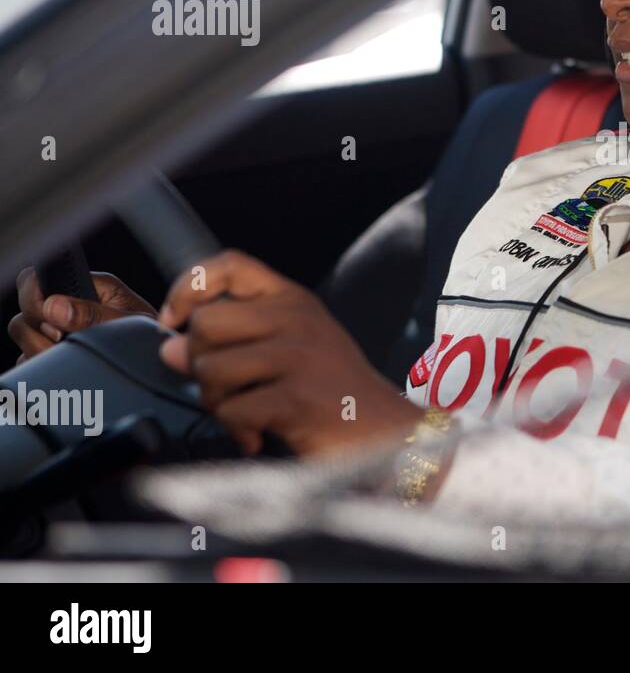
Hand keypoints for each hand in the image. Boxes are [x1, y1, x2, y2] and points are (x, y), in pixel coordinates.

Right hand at [9, 267, 156, 363]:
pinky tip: (63, 366)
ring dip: (39, 348)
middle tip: (64, 340)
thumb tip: (53, 306)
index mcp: (90, 286)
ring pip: (23, 334)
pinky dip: (41, 364)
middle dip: (39, 330)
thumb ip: (93, 315)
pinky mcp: (55, 351)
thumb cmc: (154, 337)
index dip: (35, 298)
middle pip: (26, 311)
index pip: (38, 279)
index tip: (54, 322)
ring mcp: (59, 329)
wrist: (163, 361)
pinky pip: (28, 357)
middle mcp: (70, 304)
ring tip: (68, 355)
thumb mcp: (131, 323)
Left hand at [157, 249, 420, 455]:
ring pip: (211, 369)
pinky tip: (257, 436)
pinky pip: (232, 410)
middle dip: (199, 363)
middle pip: (206, 323)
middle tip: (223, 389)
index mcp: (295, 301)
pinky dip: (237, 431)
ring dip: (217, 402)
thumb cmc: (335, 395)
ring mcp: (299, 356)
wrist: (387, 434)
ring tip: (244, 415)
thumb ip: (234, 342)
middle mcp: (297, 319)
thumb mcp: (291, 351)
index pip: (231, 266)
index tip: (176, 318)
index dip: (190, 286)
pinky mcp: (297, 397)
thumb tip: (169, 348)